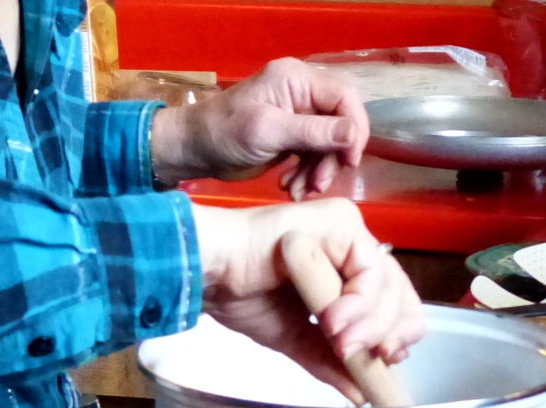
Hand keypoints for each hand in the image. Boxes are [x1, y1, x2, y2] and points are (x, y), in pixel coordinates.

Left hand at [151, 58, 367, 198]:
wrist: (191, 150)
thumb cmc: (222, 133)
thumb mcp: (268, 132)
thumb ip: (312, 132)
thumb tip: (353, 134)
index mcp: (297, 79)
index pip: (345, 98)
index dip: (354, 129)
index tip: (349, 161)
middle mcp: (301, 92)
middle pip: (339, 123)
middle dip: (331, 157)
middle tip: (316, 184)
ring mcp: (297, 114)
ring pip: (328, 143)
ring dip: (317, 171)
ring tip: (297, 191)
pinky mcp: (290, 136)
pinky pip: (312, 154)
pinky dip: (305, 174)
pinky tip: (290, 187)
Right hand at [193, 199, 423, 404]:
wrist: (209, 271)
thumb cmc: (239, 293)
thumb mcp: (292, 337)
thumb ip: (326, 359)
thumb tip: (359, 392)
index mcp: (343, 265)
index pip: (390, 299)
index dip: (394, 331)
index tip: (384, 360)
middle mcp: (351, 243)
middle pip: (398, 290)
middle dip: (390, 330)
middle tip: (369, 357)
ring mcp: (347, 229)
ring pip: (387, 282)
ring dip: (370, 322)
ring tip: (342, 343)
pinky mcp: (339, 223)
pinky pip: (368, 267)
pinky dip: (359, 301)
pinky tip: (334, 321)